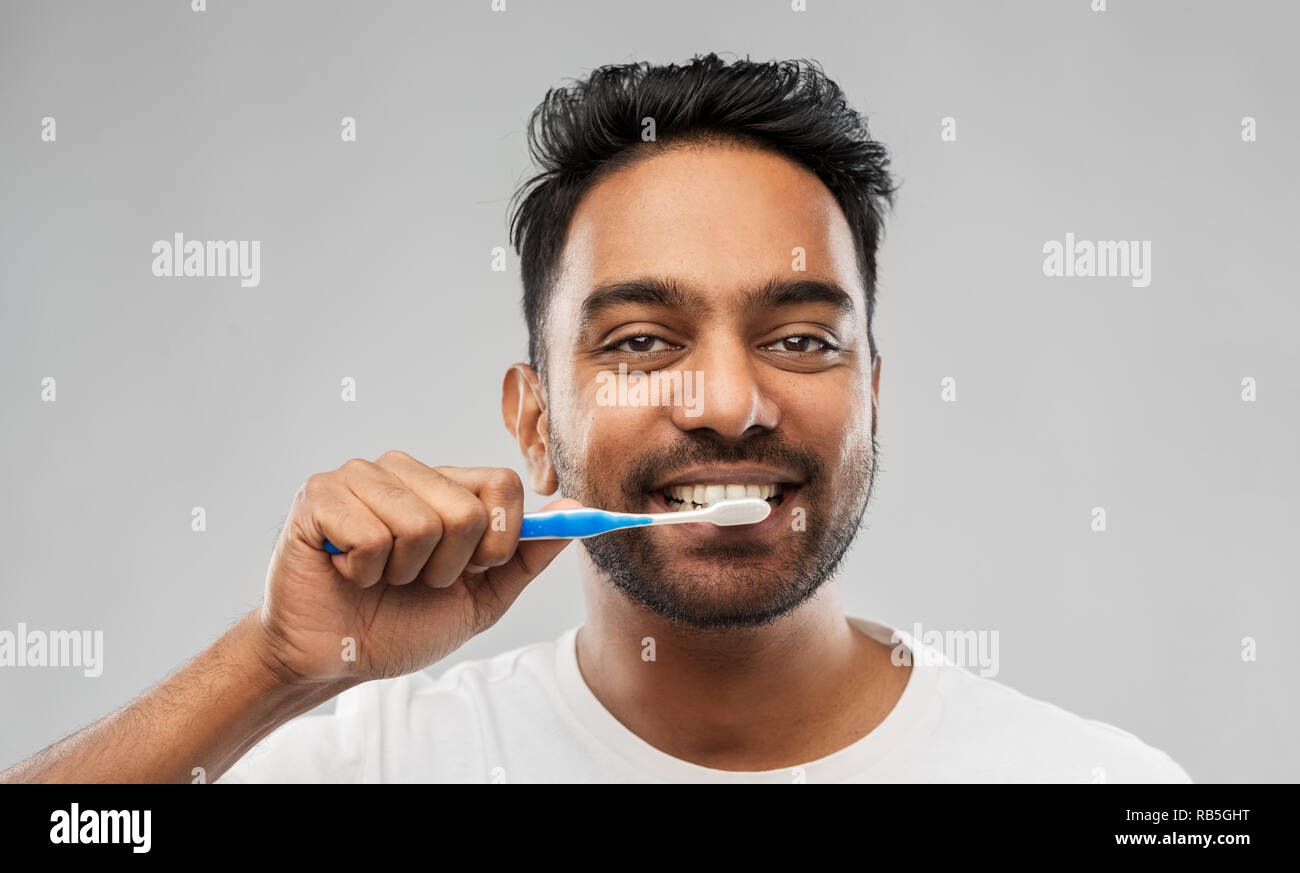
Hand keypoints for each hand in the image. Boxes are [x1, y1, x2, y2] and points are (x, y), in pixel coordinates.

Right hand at [254, 451, 578, 685]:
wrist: (331, 658)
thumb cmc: (399, 625)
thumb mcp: (480, 598)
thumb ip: (526, 555)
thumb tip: (576, 509)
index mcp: (446, 487)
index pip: (503, 483)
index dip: (500, 539)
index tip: (473, 569)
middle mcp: (406, 471)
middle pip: (467, 510)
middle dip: (448, 567)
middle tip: (413, 580)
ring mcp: (361, 477)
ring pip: (421, 524)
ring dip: (404, 572)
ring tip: (379, 577)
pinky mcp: (319, 494)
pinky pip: (371, 536)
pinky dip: (363, 572)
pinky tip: (347, 572)